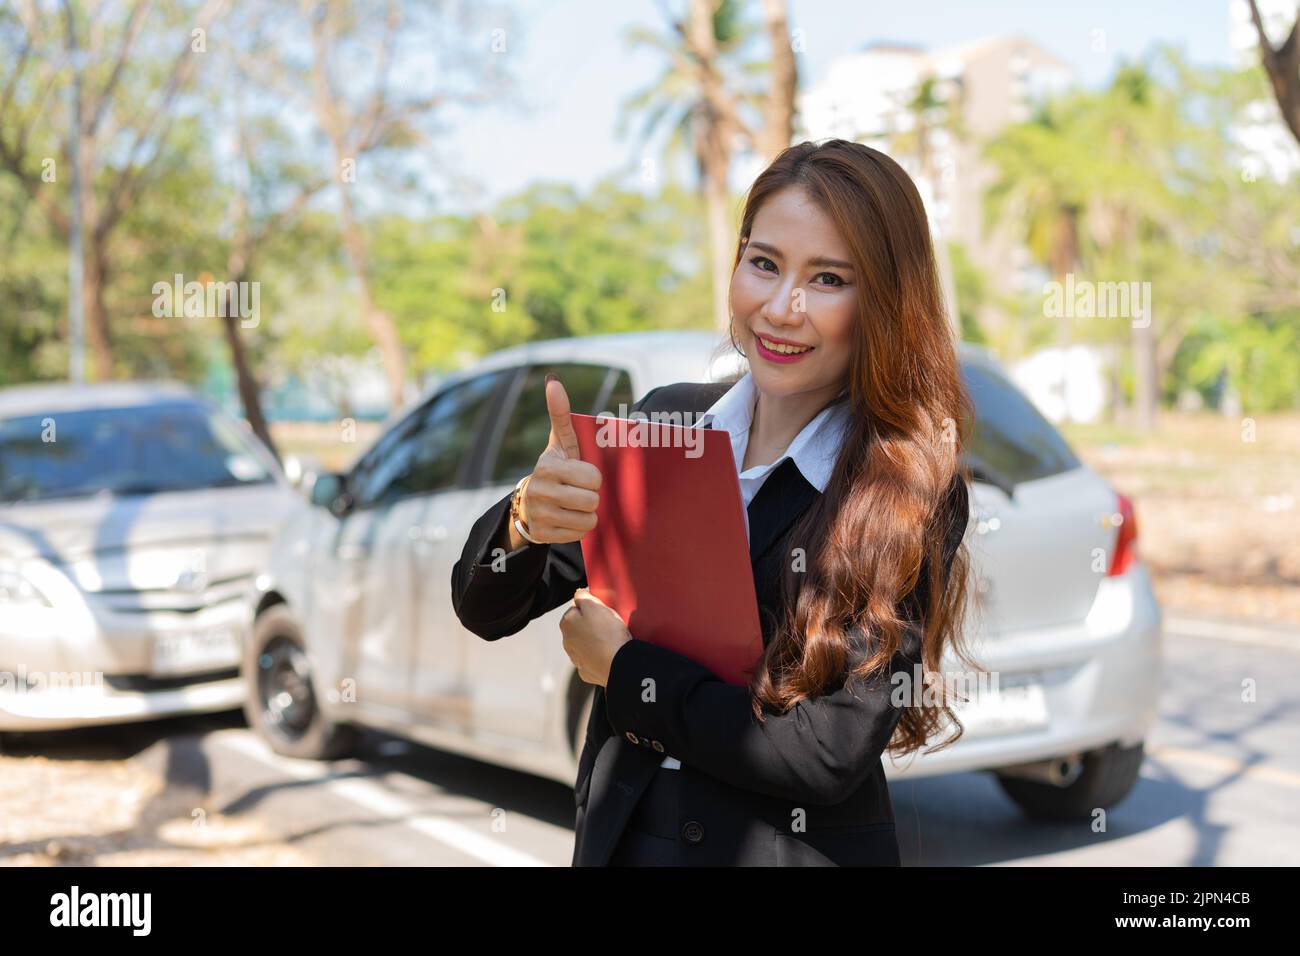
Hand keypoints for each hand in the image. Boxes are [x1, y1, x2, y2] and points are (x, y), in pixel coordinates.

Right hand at [516, 376, 602, 544]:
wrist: (529, 505)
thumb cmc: (555, 469)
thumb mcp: (559, 444)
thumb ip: (560, 414)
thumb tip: (553, 380)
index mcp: (547, 466)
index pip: (593, 477)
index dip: (594, 477)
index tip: (582, 475)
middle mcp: (540, 491)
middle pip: (592, 500)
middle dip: (592, 497)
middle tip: (579, 493)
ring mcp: (540, 515)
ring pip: (588, 519)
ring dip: (587, 514)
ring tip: (573, 506)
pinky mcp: (543, 535)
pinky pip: (580, 534)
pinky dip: (579, 528)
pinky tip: (567, 519)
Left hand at [560, 588, 631, 686]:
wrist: (619, 664)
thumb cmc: (608, 634)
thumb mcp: (595, 605)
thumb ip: (583, 596)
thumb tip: (578, 594)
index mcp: (567, 623)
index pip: (576, 609)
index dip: (590, 608)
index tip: (601, 612)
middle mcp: (567, 642)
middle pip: (580, 627)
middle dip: (592, 625)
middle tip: (608, 625)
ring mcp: (576, 658)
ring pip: (586, 643)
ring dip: (595, 641)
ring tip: (611, 640)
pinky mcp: (587, 671)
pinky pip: (593, 659)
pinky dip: (600, 656)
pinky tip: (609, 654)